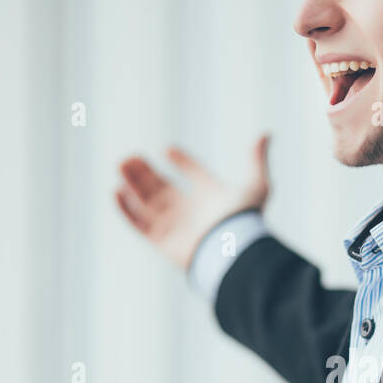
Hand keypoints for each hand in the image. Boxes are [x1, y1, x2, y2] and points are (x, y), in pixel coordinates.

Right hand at [114, 134, 270, 268]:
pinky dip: (126, 209)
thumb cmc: (244, 218)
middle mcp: (192, 212)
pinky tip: (116, 190)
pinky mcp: (163, 241)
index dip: (182, 162)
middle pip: (163, 189)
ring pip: (148, 203)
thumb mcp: (256, 184)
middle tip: (131, 157)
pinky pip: (139, 224)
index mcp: (211, 197)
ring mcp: (176, 227)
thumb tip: (266, 134)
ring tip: (122, 165)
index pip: (194, 176)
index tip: (167, 149)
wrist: (230, 248)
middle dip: (146, 173)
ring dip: (133, 185)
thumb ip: (256, 159)